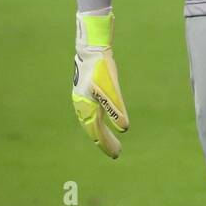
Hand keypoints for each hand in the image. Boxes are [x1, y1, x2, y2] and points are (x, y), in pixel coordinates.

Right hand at [72, 12, 128, 157]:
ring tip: (107, 141)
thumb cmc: (102, 70)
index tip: (116, 154)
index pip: (98, 133)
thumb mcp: (112, 90)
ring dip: (98, 133)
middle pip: (93, 130)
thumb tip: (124, 128)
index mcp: (88, 108)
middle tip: (116, 152)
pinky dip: (95, 122)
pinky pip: (88, 113)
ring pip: (89, 122)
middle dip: (104, 141)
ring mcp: (81, 100)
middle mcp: (82, 107)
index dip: (107, 144)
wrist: (90, 51)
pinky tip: (99, 121)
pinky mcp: (83, 93)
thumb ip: (116, 110)